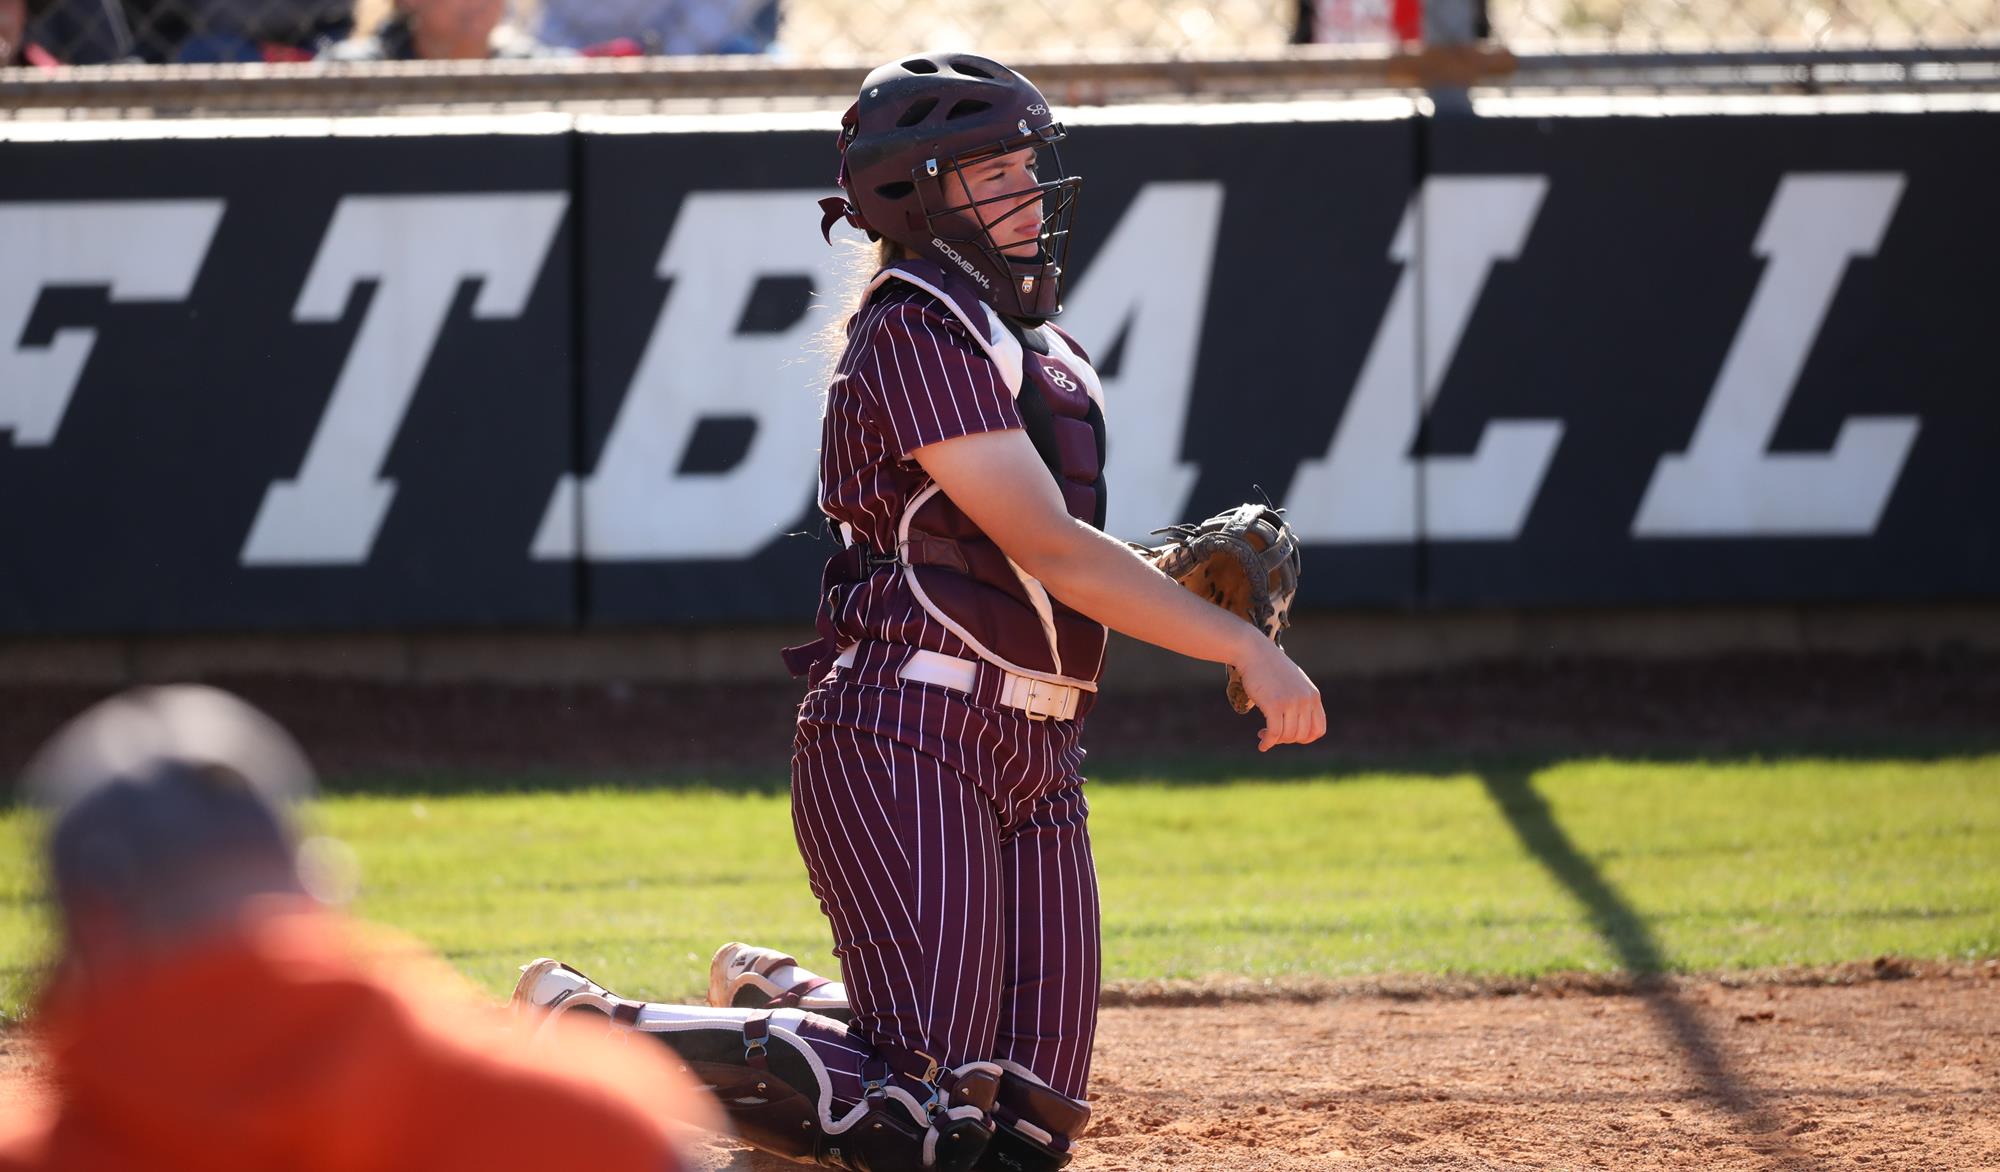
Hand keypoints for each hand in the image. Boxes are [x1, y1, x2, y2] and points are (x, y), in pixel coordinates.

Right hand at [1231, 636, 1325, 752]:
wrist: (1255, 652)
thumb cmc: (1271, 668)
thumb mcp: (1294, 683)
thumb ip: (1300, 700)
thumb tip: (1298, 725)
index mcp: (1313, 696)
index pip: (1319, 729)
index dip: (1305, 738)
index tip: (1290, 736)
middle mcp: (1305, 700)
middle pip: (1302, 735)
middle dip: (1287, 740)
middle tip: (1273, 735)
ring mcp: (1291, 702)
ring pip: (1288, 736)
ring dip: (1275, 740)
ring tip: (1264, 735)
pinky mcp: (1274, 704)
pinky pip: (1274, 733)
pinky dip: (1268, 742)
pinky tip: (1262, 744)